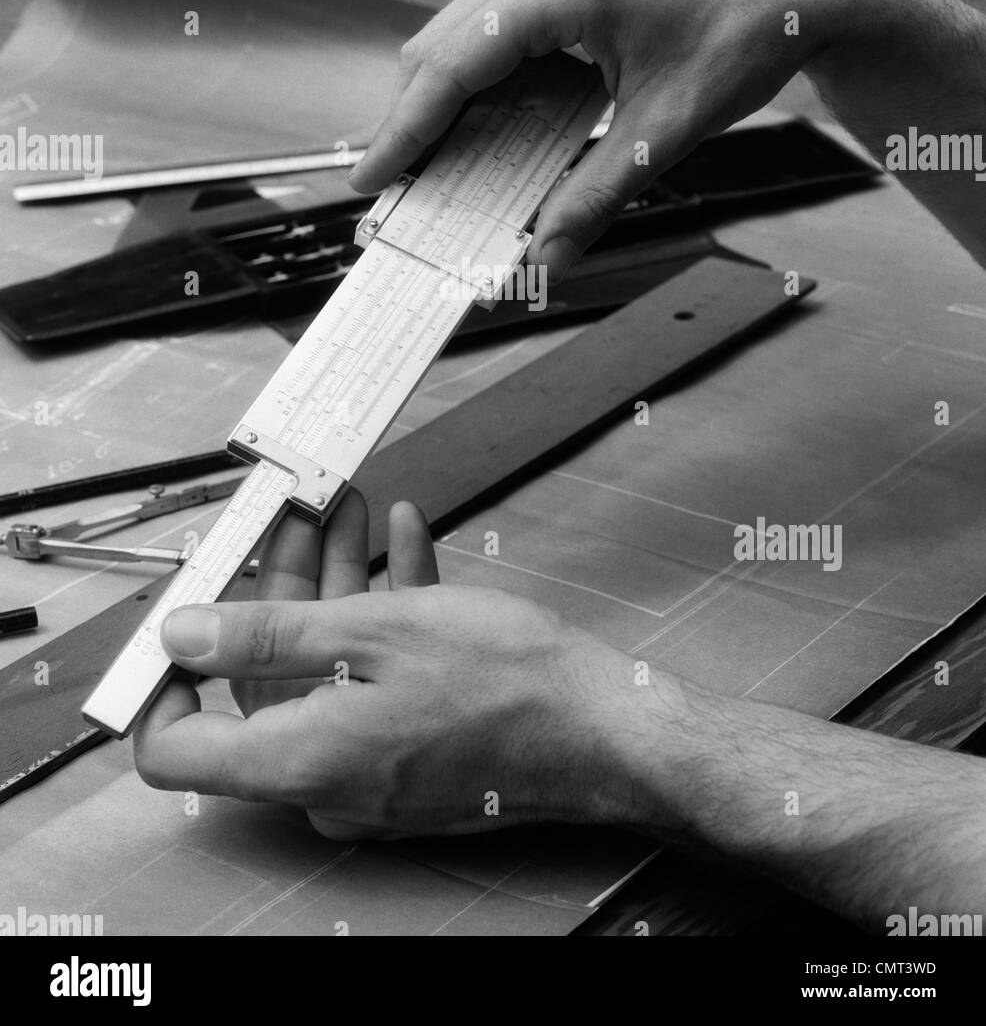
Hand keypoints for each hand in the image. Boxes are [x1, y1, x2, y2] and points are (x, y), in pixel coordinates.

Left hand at [133, 491, 648, 839]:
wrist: (602, 727)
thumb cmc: (507, 685)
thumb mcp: (377, 632)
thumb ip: (267, 634)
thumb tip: (182, 634)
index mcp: (300, 759)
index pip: (177, 747)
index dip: (163, 677)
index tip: (183, 610)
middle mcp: (324, 779)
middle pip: (263, 680)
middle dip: (278, 583)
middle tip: (293, 515)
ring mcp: (368, 770)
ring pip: (323, 668)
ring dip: (335, 584)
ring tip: (353, 512)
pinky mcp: (408, 753)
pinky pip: (369, 682)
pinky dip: (378, 616)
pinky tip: (401, 546)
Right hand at [350, 0, 868, 278]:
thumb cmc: (747, 31)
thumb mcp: (669, 126)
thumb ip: (597, 193)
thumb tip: (546, 256)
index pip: (452, 63)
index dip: (404, 129)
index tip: (369, 178)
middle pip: (441, 48)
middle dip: (414, 122)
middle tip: (397, 191)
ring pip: (463, 39)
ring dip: (446, 106)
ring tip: (434, 172)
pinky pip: (498, 35)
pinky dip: (483, 87)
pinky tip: (488, 136)